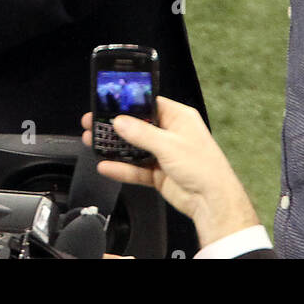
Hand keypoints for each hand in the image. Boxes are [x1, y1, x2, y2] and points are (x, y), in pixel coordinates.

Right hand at [80, 98, 258, 249]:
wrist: (211, 201)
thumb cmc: (204, 167)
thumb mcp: (169, 145)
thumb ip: (142, 133)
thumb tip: (121, 122)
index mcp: (178, 118)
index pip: (149, 104)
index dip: (129, 104)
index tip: (109, 103)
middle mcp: (170, 134)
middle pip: (137, 126)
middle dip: (116, 126)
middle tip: (94, 122)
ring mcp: (163, 154)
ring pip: (134, 148)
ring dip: (115, 147)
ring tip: (92, 142)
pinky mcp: (158, 174)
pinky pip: (136, 169)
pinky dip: (121, 168)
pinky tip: (106, 166)